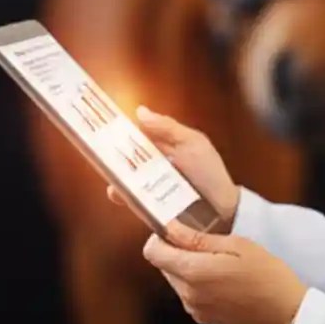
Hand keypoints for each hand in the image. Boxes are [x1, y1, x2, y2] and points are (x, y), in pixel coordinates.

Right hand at [106, 106, 240, 229]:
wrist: (224, 212)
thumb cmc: (210, 174)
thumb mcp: (193, 143)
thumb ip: (168, 127)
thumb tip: (139, 111)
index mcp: (163, 148)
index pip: (136, 137)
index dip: (119, 132)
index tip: (100, 126)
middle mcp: (153, 168)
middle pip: (126, 159)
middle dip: (112, 156)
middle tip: (100, 152)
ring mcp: (150, 189)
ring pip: (125, 180)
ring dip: (116, 177)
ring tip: (112, 176)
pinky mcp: (149, 209)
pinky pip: (132, 200)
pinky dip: (125, 196)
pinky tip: (120, 193)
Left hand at [143, 221, 306, 323]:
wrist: (285, 310)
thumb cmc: (267, 273)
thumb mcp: (237, 245)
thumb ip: (198, 238)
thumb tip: (170, 227)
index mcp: (194, 272)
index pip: (153, 252)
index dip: (162, 237)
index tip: (180, 230)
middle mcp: (188, 294)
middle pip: (164, 265)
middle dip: (178, 252)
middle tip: (210, 244)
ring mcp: (194, 308)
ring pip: (177, 279)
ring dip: (189, 268)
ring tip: (221, 263)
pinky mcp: (203, 317)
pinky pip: (189, 294)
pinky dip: (198, 284)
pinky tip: (223, 280)